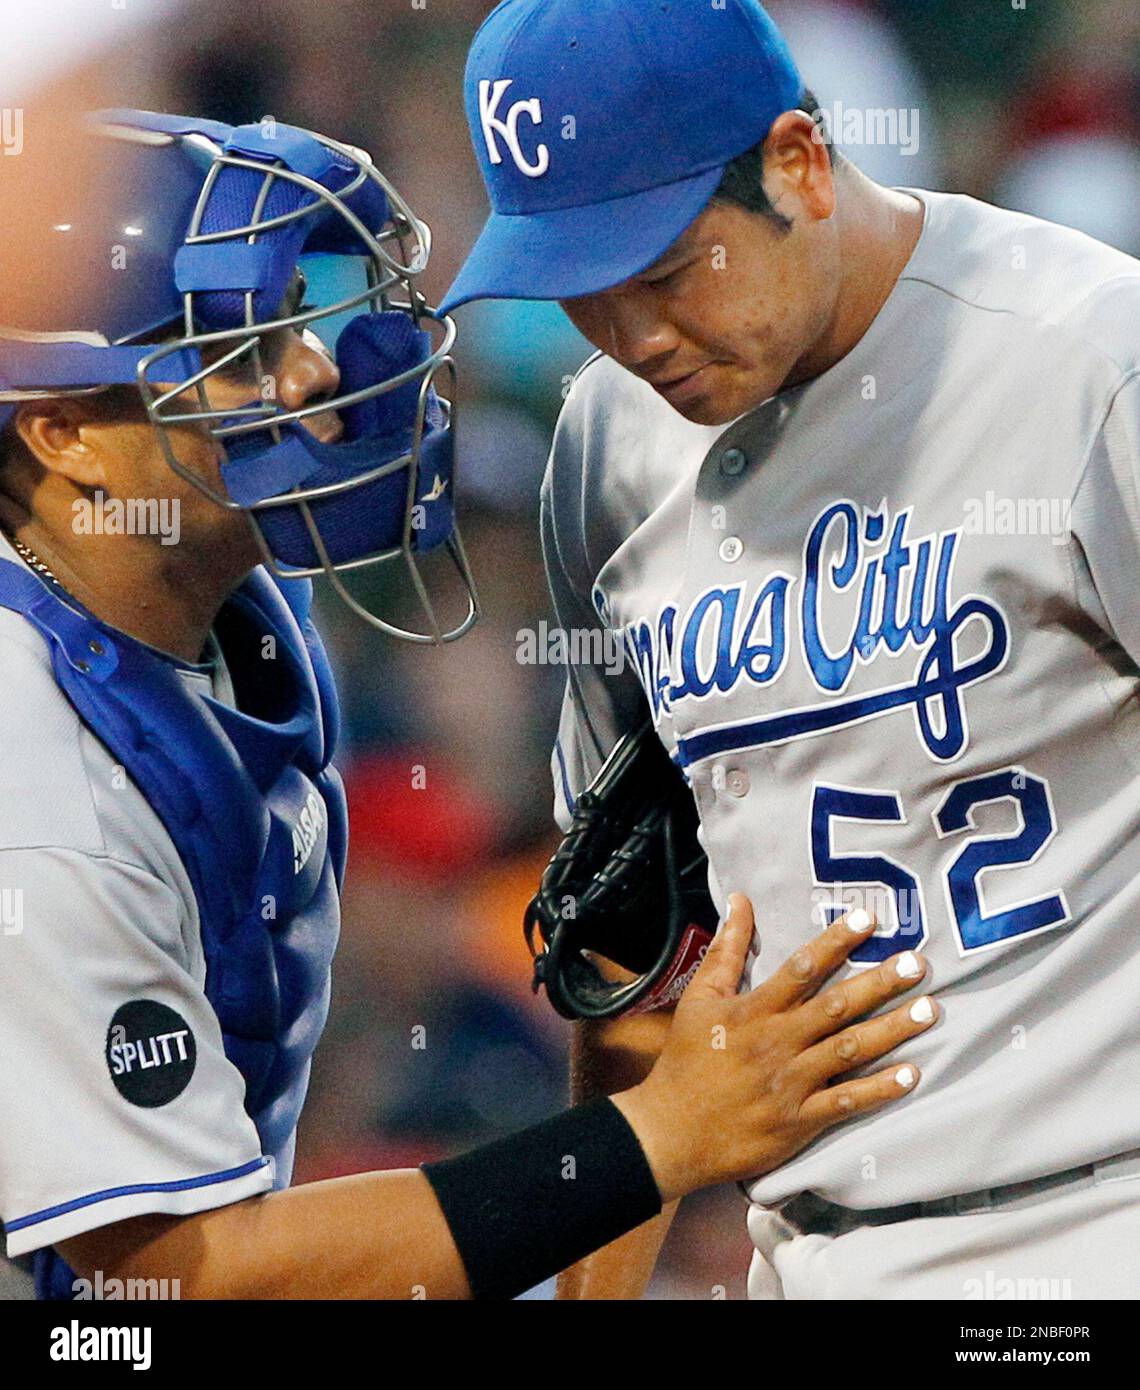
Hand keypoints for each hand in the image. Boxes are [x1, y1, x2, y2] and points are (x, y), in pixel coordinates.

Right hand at [612, 894, 934, 1201]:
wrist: (671, 1132)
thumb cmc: (686, 1060)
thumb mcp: (699, 998)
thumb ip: (727, 949)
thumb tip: (741, 900)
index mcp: (754, 1010)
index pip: (802, 968)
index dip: (836, 942)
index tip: (869, 920)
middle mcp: (777, 1042)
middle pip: (837, 1006)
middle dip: (880, 983)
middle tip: (917, 963)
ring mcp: (791, 1082)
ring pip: (850, 1050)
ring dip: (892, 1030)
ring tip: (929, 1010)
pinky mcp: (799, 1121)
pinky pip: (847, 1103)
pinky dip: (880, 1090)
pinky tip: (911, 1074)